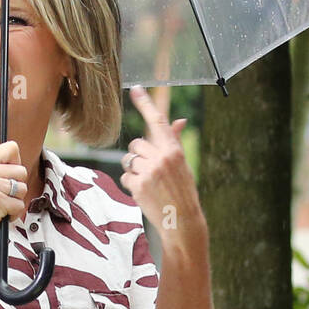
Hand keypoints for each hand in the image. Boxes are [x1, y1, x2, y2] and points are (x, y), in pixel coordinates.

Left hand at [119, 86, 201, 243]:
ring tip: (149, 183)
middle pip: (136, 145)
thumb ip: (174, 142)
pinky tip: (144, 192)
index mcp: (174, 150)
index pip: (158, 122)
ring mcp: (149, 171)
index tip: (136, 88)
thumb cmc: (183, 190)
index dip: (146, 104)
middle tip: (151, 171)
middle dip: (138, 156)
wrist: (182, 220)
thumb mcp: (182, 165)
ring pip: (128, 160)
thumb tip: (178, 120)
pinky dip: (131, 184)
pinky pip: (125, 176)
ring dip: (134, 170)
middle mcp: (161, 158)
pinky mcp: (138, 185)